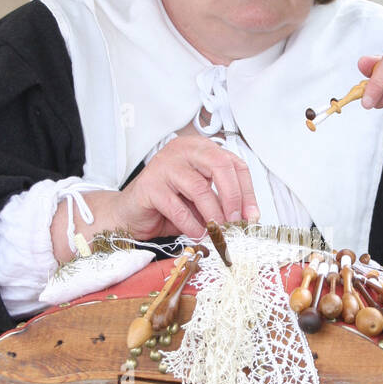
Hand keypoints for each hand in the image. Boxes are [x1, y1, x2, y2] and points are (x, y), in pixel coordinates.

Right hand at [49, 136, 260, 261]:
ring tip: (217, 232)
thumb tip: (250, 217)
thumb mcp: (202, 201)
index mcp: (199, 149)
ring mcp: (164, 165)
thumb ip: (223, 202)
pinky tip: (197, 234)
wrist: (130, 214)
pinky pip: (177, 207)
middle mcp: (182, 150)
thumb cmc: (169, 205)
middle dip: (233, 197)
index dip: (246, 190)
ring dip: (213, 214)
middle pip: (219, 165)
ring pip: (199, 188)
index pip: (233, 162)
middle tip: (236, 221)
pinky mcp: (150, 185)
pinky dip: (191, 224)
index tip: (252, 215)